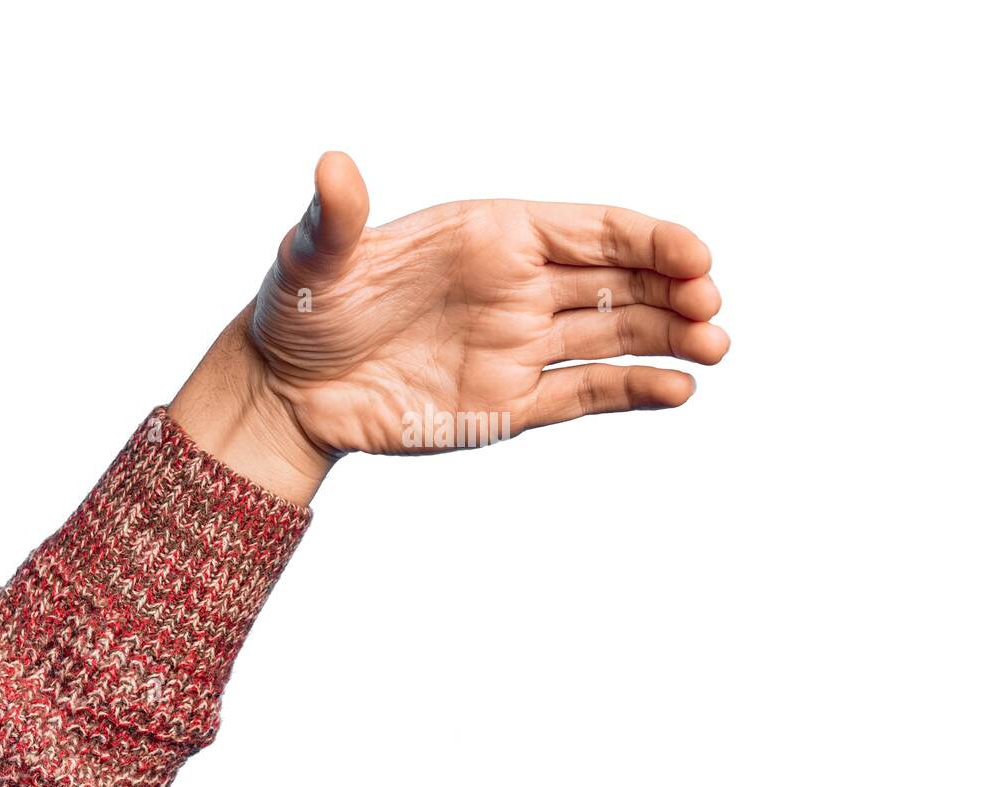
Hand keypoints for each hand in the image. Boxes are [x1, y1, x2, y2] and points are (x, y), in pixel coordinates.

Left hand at [171, 152, 727, 503]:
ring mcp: (520, 346)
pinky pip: (587, 393)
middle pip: (620, 279)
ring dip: (670, 336)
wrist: (288, 391)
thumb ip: (337, 217)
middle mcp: (519, 287)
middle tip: (712, 304)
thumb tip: (334, 165)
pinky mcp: (513, 404)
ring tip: (716, 346)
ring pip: (616, 335)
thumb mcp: (311, 259)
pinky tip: (678, 388)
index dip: (647, 239)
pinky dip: (634, 390)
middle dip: (673, 287)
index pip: (590, 229)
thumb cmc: (302, 310)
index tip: (695, 255)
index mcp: (492, 236)